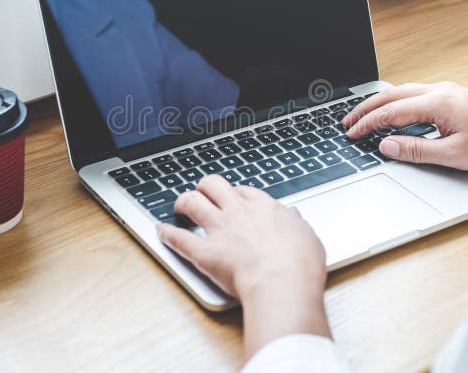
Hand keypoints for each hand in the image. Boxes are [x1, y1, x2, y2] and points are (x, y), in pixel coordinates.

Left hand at [157, 175, 330, 358]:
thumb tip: (293, 217)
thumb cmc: (299, 263)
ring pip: (192, 203)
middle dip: (205, 186)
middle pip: (214, 185)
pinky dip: (167, 234)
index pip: (244, 191)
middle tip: (203, 192)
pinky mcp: (204, 252)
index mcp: (264, 208)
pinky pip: (179, 239)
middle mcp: (238, 212)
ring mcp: (219, 230)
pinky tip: (160, 230)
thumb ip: (295, 224)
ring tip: (179, 205)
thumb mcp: (307, 236)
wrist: (282, 281)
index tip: (234, 197)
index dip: (235, 192)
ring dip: (182, 201)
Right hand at [342, 82, 467, 185]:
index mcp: (438, 103)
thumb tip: (386, 146)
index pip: (391, 111)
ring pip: (404, 91)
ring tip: (364, 115)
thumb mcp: (453, 155)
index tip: (351, 134)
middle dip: (366, 108)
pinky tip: (395, 111)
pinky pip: (417, 93)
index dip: (367, 123)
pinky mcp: (454, 95)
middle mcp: (440, 91)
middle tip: (347, 122)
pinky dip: (398, 101)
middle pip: (392, 94)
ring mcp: (448, 90)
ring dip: (381, 103)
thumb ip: (416, 150)